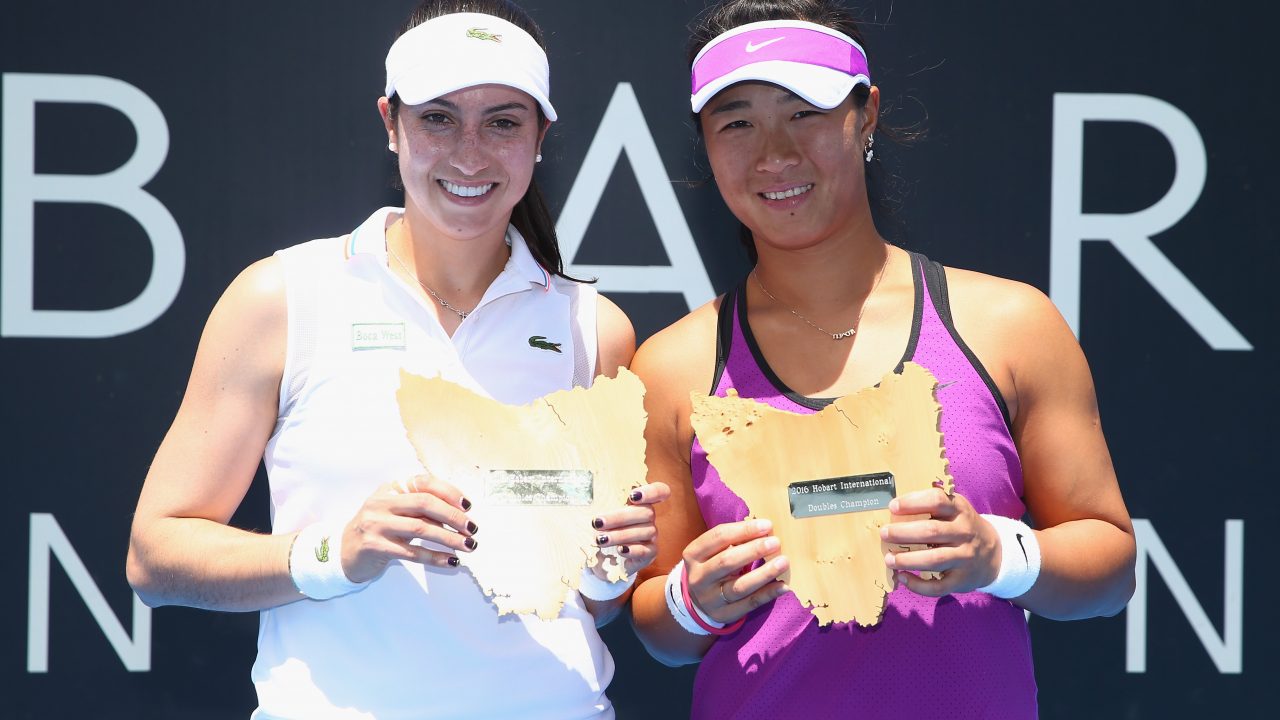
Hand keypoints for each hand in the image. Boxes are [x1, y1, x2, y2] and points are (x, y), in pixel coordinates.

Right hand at [340, 473, 477, 582]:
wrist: (343, 552)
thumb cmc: (378, 530)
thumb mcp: (396, 512)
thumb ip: (421, 509)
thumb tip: (458, 515)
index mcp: (390, 489)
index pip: (425, 483)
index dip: (449, 492)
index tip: (467, 506)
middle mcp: (382, 502)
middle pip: (425, 503)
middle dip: (453, 516)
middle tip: (472, 528)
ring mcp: (376, 523)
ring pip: (421, 528)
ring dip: (449, 538)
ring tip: (468, 545)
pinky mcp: (374, 546)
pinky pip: (412, 552)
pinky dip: (435, 557)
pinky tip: (451, 561)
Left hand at [590, 482, 670, 576]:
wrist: (605, 557)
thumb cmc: (603, 528)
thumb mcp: (602, 514)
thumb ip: (602, 504)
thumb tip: (588, 501)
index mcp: (640, 502)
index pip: (659, 491)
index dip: (652, 492)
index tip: (633, 496)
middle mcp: (648, 517)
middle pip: (646, 512)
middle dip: (619, 518)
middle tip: (597, 523)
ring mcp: (651, 535)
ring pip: (644, 531)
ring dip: (620, 535)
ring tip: (600, 539)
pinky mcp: (650, 553)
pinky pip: (645, 551)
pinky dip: (632, 550)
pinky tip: (620, 550)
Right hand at [682, 519, 789, 623]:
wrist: (698, 600)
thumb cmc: (712, 565)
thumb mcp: (714, 551)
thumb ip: (733, 540)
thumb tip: (764, 531)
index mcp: (693, 554)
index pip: (718, 537)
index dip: (744, 530)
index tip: (767, 525)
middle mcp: (698, 577)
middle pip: (727, 562)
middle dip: (754, 550)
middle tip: (776, 542)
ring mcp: (710, 598)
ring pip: (739, 586)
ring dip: (764, 573)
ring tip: (783, 562)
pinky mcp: (724, 614)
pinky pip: (749, 604)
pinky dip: (767, 594)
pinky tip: (783, 586)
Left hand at [879, 488, 1000, 595]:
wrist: (994, 553)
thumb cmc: (961, 527)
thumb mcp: (955, 510)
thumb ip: (931, 507)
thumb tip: (893, 510)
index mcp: (960, 510)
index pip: (937, 501)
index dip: (913, 502)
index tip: (892, 506)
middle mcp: (965, 532)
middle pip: (932, 531)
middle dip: (903, 533)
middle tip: (884, 533)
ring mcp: (965, 557)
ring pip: (934, 560)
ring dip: (908, 560)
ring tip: (889, 559)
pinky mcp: (962, 579)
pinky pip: (938, 586)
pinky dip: (918, 585)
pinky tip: (903, 578)